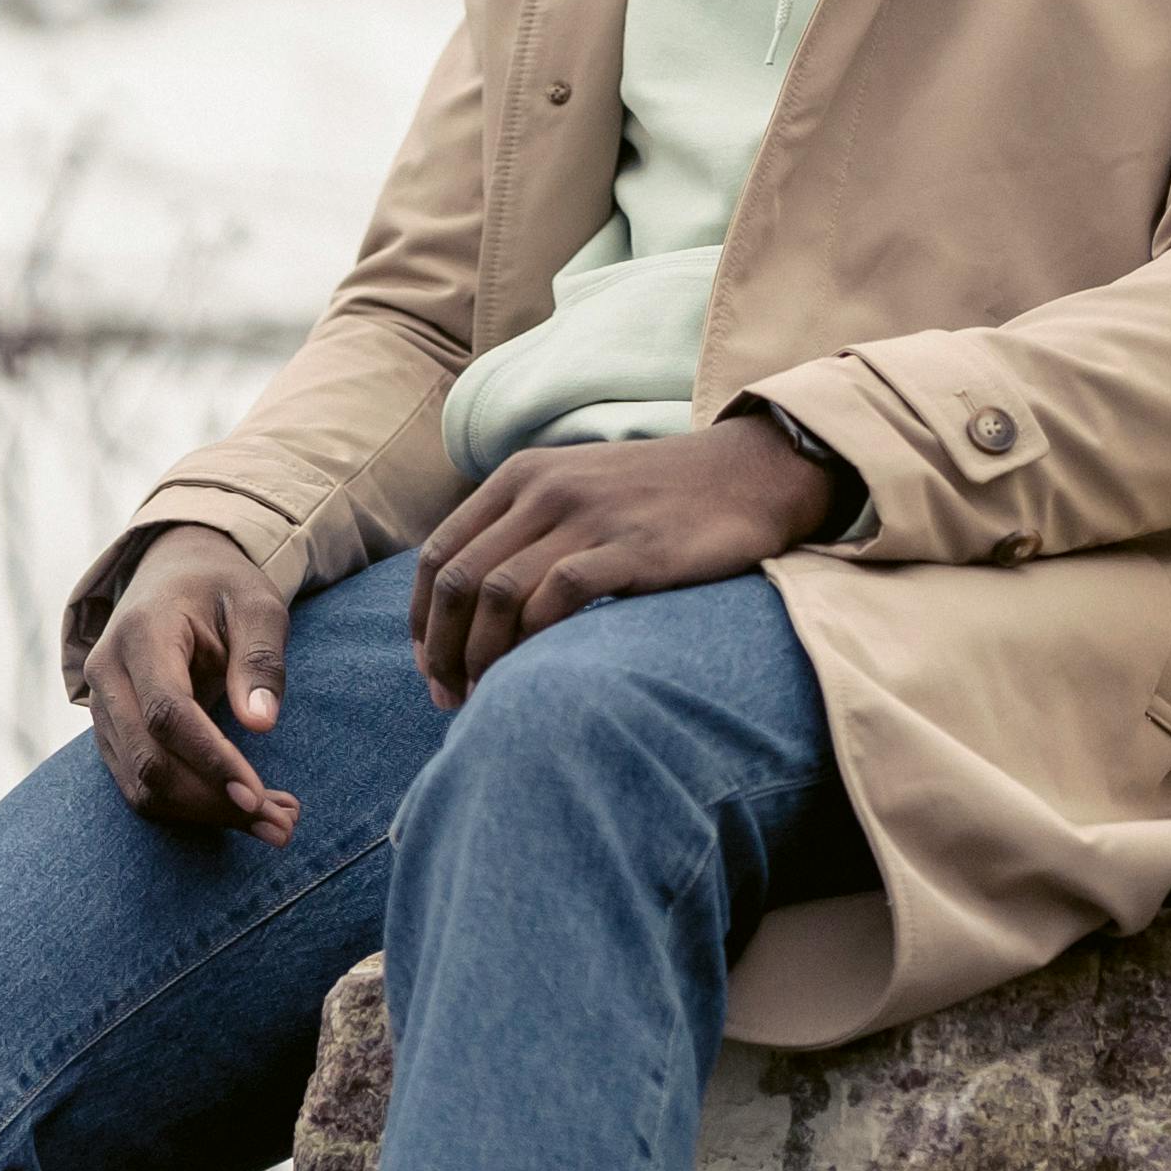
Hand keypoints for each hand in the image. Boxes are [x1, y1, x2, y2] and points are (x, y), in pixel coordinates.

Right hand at [85, 524, 298, 840]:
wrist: (174, 574)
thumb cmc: (222, 589)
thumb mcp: (257, 604)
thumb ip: (260, 658)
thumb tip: (262, 724)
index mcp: (141, 633)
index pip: (167, 712)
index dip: (210, 759)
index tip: (256, 795)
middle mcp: (107, 674)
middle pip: (150, 761)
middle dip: (215, 802)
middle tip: (283, 824)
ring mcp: (101, 708)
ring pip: (141, 785)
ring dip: (206, 816)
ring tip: (275, 824)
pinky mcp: (111, 734)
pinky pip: (141, 786)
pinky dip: (190, 809)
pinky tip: (241, 812)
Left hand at [411, 414, 839, 706]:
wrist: (749, 474)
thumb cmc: (657, 496)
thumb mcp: (576, 488)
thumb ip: (522, 529)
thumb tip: (465, 607)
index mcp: (520, 475)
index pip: (437, 553)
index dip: (421, 621)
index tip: (429, 667)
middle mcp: (544, 490)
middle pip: (456, 580)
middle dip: (440, 650)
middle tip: (448, 696)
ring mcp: (587, 517)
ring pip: (496, 593)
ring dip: (479, 656)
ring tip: (484, 695)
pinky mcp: (630, 547)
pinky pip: (557, 597)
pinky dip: (533, 642)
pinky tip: (534, 673)